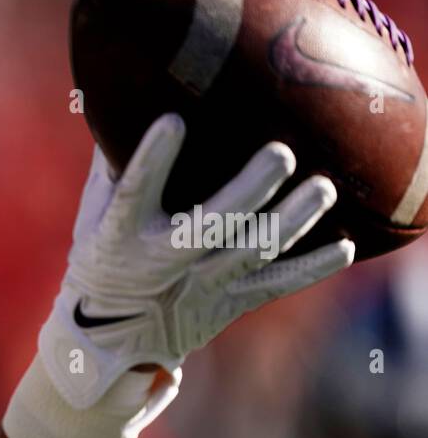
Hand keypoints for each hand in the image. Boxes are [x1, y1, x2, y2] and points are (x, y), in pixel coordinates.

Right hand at [39, 113, 354, 409]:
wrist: (113, 336)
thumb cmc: (104, 256)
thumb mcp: (92, 216)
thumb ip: (111, 167)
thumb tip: (123, 101)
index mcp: (120, 237)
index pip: (133, 194)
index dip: (151, 161)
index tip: (173, 121)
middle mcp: (162, 262)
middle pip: (209, 225)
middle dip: (249, 190)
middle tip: (282, 153)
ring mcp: (199, 286)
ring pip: (251, 253)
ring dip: (291, 221)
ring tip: (324, 188)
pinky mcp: (226, 304)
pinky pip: (274, 285)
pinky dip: (310, 269)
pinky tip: (345, 247)